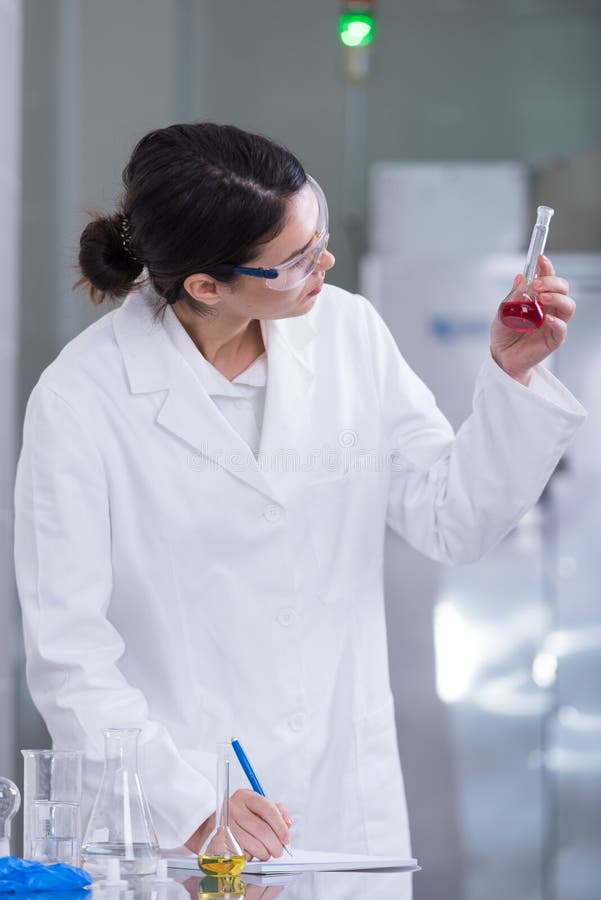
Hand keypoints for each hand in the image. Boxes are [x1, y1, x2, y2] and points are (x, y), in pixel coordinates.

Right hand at [185, 790, 291, 861]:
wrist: (209, 824)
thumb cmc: (240, 816)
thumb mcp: (256, 806)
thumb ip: (276, 810)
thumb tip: (288, 823)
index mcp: (245, 796)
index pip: (268, 809)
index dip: (280, 825)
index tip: (286, 838)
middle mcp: (234, 808)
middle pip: (262, 830)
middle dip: (274, 844)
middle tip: (278, 851)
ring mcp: (226, 824)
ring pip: (253, 844)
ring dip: (264, 853)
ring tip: (266, 853)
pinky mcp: (220, 841)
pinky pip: (242, 854)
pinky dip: (251, 857)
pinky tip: (252, 854)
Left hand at [490, 255, 575, 384]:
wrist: (501, 356)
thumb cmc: (504, 333)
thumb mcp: (503, 311)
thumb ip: (514, 296)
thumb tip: (522, 277)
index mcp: (538, 298)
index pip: (549, 279)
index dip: (547, 268)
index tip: (540, 258)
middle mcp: (549, 309)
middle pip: (563, 289)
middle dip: (552, 282)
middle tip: (537, 284)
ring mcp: (553, 323)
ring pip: (568, 306)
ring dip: (557, 298)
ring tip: (542, 298)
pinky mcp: (553, 340)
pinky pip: (562, 329)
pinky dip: (557, 323)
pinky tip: (546, 319)